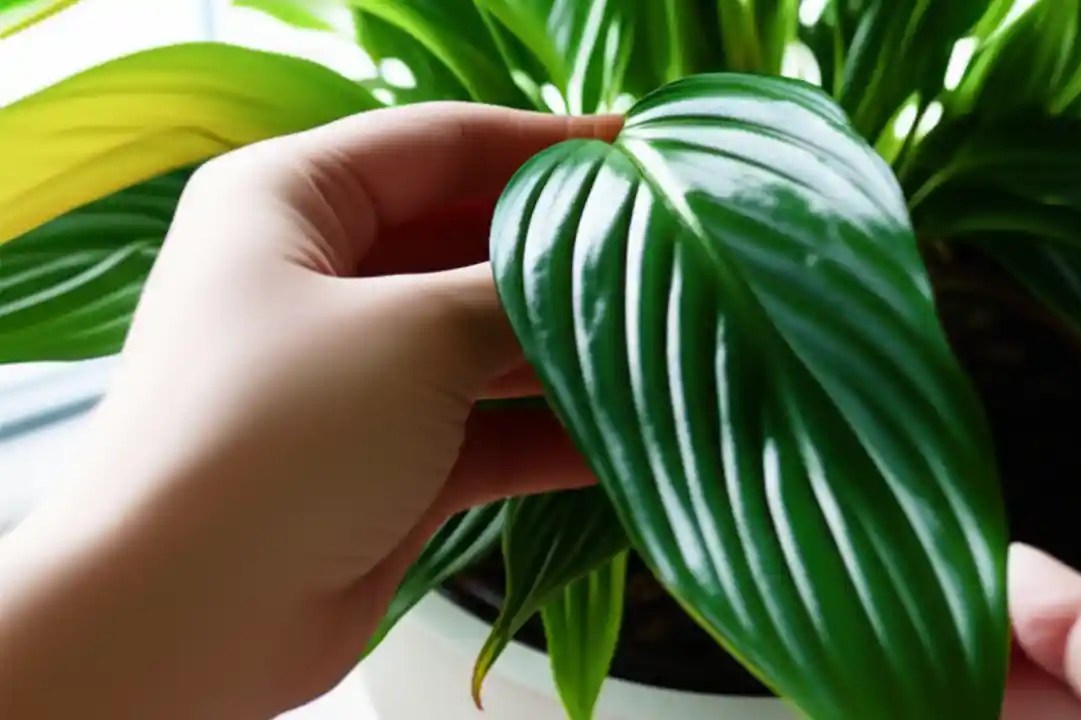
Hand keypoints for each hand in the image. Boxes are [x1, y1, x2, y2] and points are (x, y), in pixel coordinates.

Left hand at [0, 104, 618, 718]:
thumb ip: (515, 290)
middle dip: (560, 254)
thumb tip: (597, 261)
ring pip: (482, 341)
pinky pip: (487, 427)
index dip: (541, 144)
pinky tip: (626, 432)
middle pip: (466, 242)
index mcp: (288, 204)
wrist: (184, 620)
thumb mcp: (412, 334)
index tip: (637, 149)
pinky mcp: (385, 461)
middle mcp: (317, 281)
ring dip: (566, 350)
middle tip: (663, 252)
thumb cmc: (266, 441)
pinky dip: (552, 432)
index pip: (438, 143)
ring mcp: (354, 375)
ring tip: (660, 342)